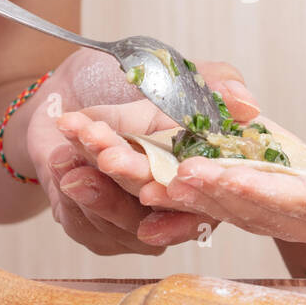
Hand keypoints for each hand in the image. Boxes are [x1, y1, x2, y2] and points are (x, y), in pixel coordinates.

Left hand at [25, 48, 256, 254]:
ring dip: (95, 182)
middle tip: (109, 157)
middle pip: (158, 203)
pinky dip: (70, 190)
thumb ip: (214, 85)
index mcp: (200, 168)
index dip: (191, 195)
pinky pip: (85, 226)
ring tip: (73, 147)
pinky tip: (60, 159)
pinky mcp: (97, 232)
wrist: (57, 101)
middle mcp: (171, 201)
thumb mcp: (169, 73)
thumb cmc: (114, 84)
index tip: (167, 182)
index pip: (207, 197)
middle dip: (130, 177)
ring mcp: (134, 220)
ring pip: (119, 218)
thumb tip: (248, 104)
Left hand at [138, 108, 305, 244]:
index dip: (262, 191)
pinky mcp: (268, 202)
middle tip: (177, 177)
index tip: (228, 178)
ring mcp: (285, 215)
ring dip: (196, 196)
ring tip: (158, 181)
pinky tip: (160, 182)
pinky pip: (226, 200)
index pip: (297, 202)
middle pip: (255, 209)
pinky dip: (195, 192)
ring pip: (233, 208)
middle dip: (215, 193)